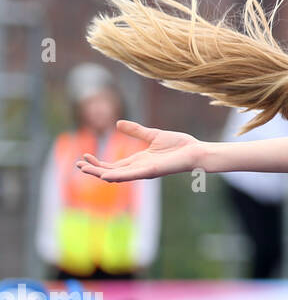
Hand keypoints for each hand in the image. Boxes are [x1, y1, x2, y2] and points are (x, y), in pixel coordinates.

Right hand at [75, 120, 201, 181]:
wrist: (195, 151)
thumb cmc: (179, 145)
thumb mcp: (152, 135)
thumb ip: (135, 131)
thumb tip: (117, 123)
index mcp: (138, 161)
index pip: (113, 165)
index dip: (98, 163)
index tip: (84, 155)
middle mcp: (139, 168)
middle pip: (111, 172)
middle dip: (94, 169)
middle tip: (78, 164)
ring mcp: (144, 171)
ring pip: (117, 176)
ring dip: (100, 173)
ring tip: (85, 168)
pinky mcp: (151, 171)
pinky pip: (131, 175)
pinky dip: (117, 176)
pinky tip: (105, 176)